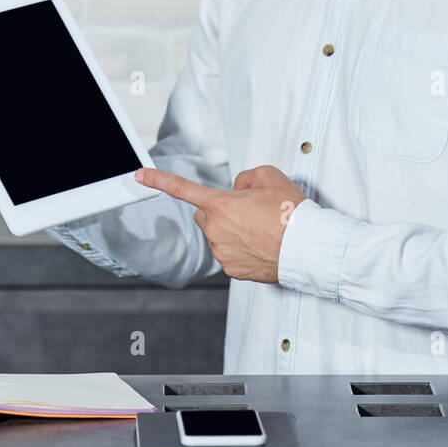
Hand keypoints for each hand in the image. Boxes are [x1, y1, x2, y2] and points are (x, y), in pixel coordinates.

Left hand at [135, 163, 304, 282]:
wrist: (307, 247)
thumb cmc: (291, 213)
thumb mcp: (269, 176)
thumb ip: (245, 178)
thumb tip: (238, 190)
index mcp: (220, 205)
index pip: (182, 188)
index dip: (158, 179)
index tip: (140, 175)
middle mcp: (216, 230)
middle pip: (205, 214)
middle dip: (219, 210)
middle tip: (248, 211)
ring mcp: (222, 253)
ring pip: (218, 235)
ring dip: (232, 230)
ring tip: (261, 229)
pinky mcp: (232, 270)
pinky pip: (229, 253)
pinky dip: (241, 248)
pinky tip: (261, 244)